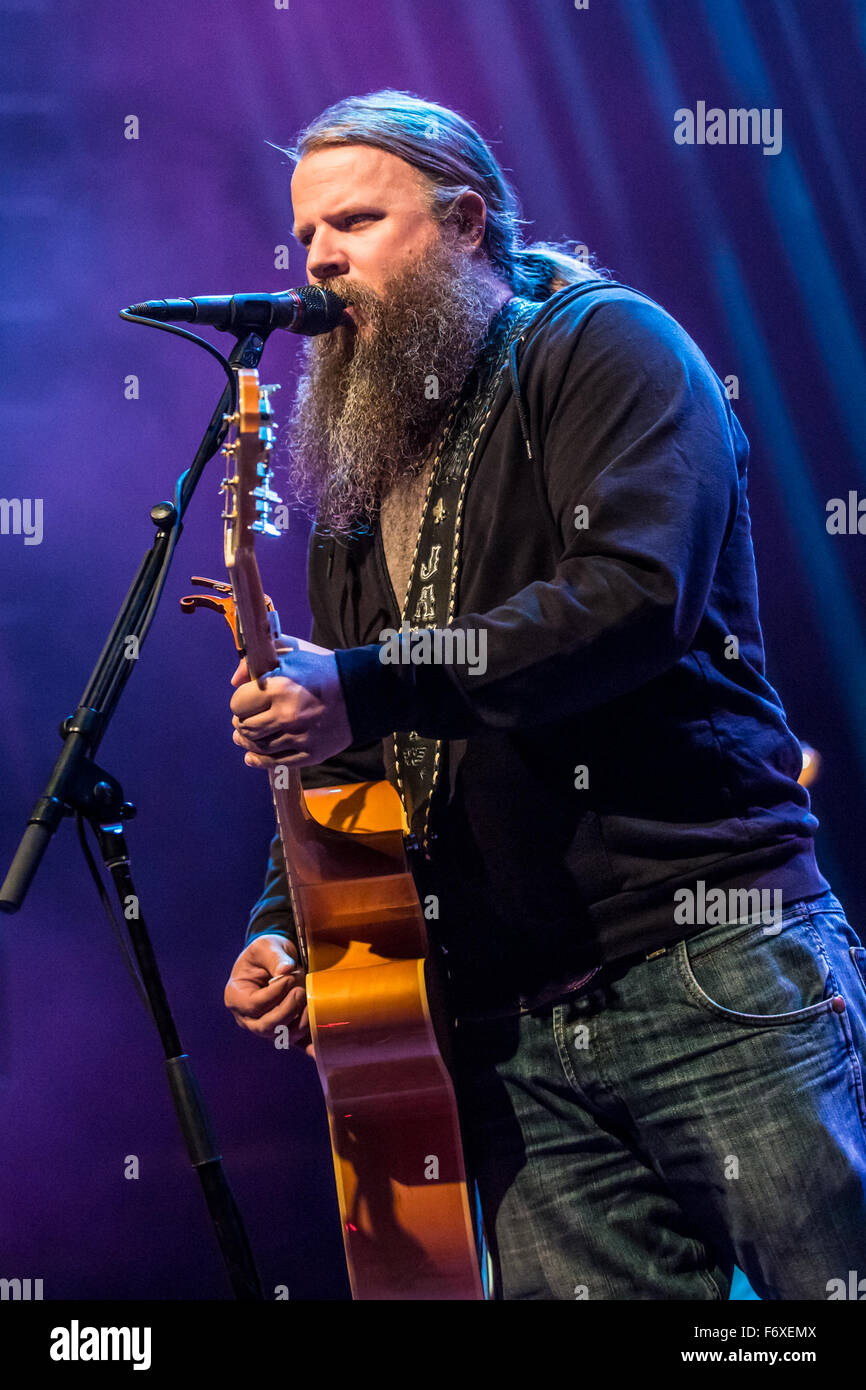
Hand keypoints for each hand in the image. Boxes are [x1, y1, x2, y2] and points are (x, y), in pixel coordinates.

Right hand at [224, 933, 313, 1057]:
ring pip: (282, 1036)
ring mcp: (265, 1027)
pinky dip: (308, 1046)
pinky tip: (319, 1049)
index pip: (254, 1004)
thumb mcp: (266, 947)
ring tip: (309, 1000)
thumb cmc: (265, 953)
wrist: (273, 960)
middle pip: (265, 1027)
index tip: (289, 977)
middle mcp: (247, 1017)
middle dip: (287, 1010)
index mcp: (236, 996)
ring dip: (299, 1021)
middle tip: (300, 991)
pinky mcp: (284, 1030)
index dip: (274, 993)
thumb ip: (275, 958)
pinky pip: (296, 1042)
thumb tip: (286, 971)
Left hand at [230, 633, 352, 768]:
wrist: (361, 692)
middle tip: (244, 720)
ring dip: (247, 742)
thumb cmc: (322, 669)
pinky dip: (259, 761)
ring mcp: (299, 737)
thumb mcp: (291, 653)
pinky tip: (251, 756)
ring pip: (258, 746)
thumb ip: (258, 661)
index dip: (239, 704)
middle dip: (241, 723)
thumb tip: (234, 681)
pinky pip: (276, 762)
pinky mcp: (311, 753)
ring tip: (244, 737)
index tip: (244, 703)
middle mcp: (287, 715)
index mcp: (279, 687)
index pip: (238, 704)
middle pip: (246, 727)